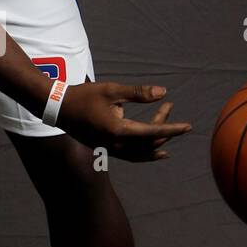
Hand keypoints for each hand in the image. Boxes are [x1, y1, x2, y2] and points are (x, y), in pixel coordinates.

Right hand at [55, 81, 191, 161]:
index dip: (172, 129)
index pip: (152, 132)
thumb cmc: (85, 95)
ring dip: (155, 145)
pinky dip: (143, 154)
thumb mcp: (113, 90)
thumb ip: (138, 93)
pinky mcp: (105, 148)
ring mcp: (109, 149)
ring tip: (169, 143)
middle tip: (169, 107)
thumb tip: (163, 93)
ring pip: (139, 153)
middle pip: (148, 142)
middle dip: (163, 127)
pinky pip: (129, 155)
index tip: (188, 127)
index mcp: (118, 130)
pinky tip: (151, 151)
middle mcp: (116, 144)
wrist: (59, 107)